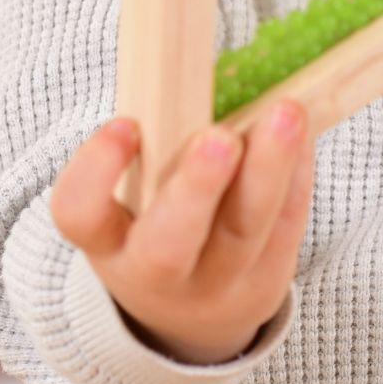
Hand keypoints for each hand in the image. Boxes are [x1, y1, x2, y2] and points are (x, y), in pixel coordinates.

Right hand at [50, 103, 314, 366]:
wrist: (190, 316)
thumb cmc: (157, 225)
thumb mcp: (134, 199)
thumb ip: (156, 147)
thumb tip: (199, 68)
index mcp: (106, 242)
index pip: (79, 214)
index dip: (95, 171)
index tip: (125, 123)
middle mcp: (153, 275)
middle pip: (168, 246)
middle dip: (195, 188)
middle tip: (218, 138)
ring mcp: (214, 287)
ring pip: (244, 233)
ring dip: (268, 169)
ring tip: (286, 114)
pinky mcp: (265, 283)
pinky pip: (285, 227)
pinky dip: (296, 177)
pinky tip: (303, 135)